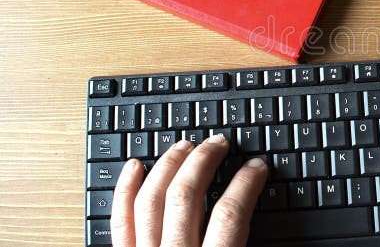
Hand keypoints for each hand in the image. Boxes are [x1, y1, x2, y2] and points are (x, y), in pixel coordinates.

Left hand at [110, 134, 268, 246]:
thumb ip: (242, 243)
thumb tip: (258, 211)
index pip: (229, 215)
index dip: (246, 185)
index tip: (256, 167)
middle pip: (185, 196)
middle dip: (204, 162)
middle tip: (218, 143)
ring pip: (150, 200)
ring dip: (168, 166)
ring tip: (185, 145)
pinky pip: (119, 220)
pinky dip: (125, 189)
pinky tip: (135, 166)